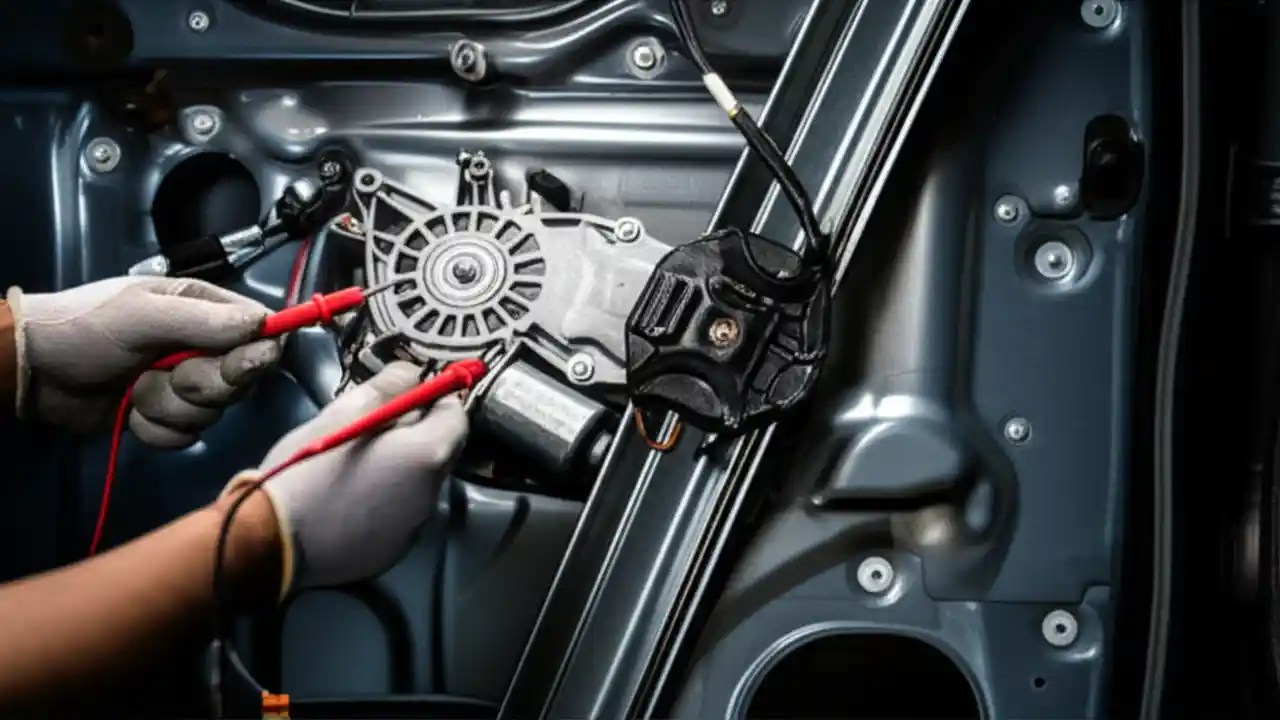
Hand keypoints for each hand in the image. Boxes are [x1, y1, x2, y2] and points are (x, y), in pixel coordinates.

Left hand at [7, 277, 281, 447]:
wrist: (35, 371)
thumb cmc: (85, 329)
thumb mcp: (144, 316)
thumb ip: (206, 321)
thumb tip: (265, 325)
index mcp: (204, 310)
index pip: (259, 332)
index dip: (258, 353)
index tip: (241, 364)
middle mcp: (202, 347)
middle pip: (239, 380)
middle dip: (200, 384)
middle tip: (165, 370)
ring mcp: (184, 384)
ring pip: (212, 412)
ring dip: (169, 406)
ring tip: (134, 387)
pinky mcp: (166, 416)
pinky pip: (185, 435)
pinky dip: (155, 427)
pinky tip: (130, 409)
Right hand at [227, 361, 467, 595]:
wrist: (269, 539)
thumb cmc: (305, 468)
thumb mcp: (343, 412)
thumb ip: (388, 387)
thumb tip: (412, 373)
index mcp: (426, 455)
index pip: (456, 416)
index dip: (434, 402)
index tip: (407, 398)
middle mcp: (432, 493)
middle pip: (441, 451)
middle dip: (417, 435)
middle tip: (374, 428)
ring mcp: (415, 527)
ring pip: (421, 483)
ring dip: (402, 469)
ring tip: (358, 464)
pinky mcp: (396, 550)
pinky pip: (403, 514)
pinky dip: (388, 501)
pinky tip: (353, 497)